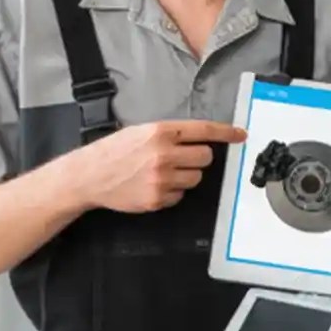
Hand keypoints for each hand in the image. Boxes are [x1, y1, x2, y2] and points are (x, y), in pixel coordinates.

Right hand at [67, 120, 245, 213]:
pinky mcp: (157, 199)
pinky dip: (172, 192)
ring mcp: (161, 179)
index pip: (203, 130)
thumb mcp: (141, 131)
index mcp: (161, 132)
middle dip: (199, 158)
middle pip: (205, 157)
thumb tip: (200, 138)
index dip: (226, 133)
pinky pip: (180, 196)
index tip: (241, 135)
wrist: (90, 175)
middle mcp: (164, 154)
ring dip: (185, 176)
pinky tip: (153, 185)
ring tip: (162, 172)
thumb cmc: (115, 151)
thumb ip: (170, 134)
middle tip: (183, 158)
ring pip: (195, 178)